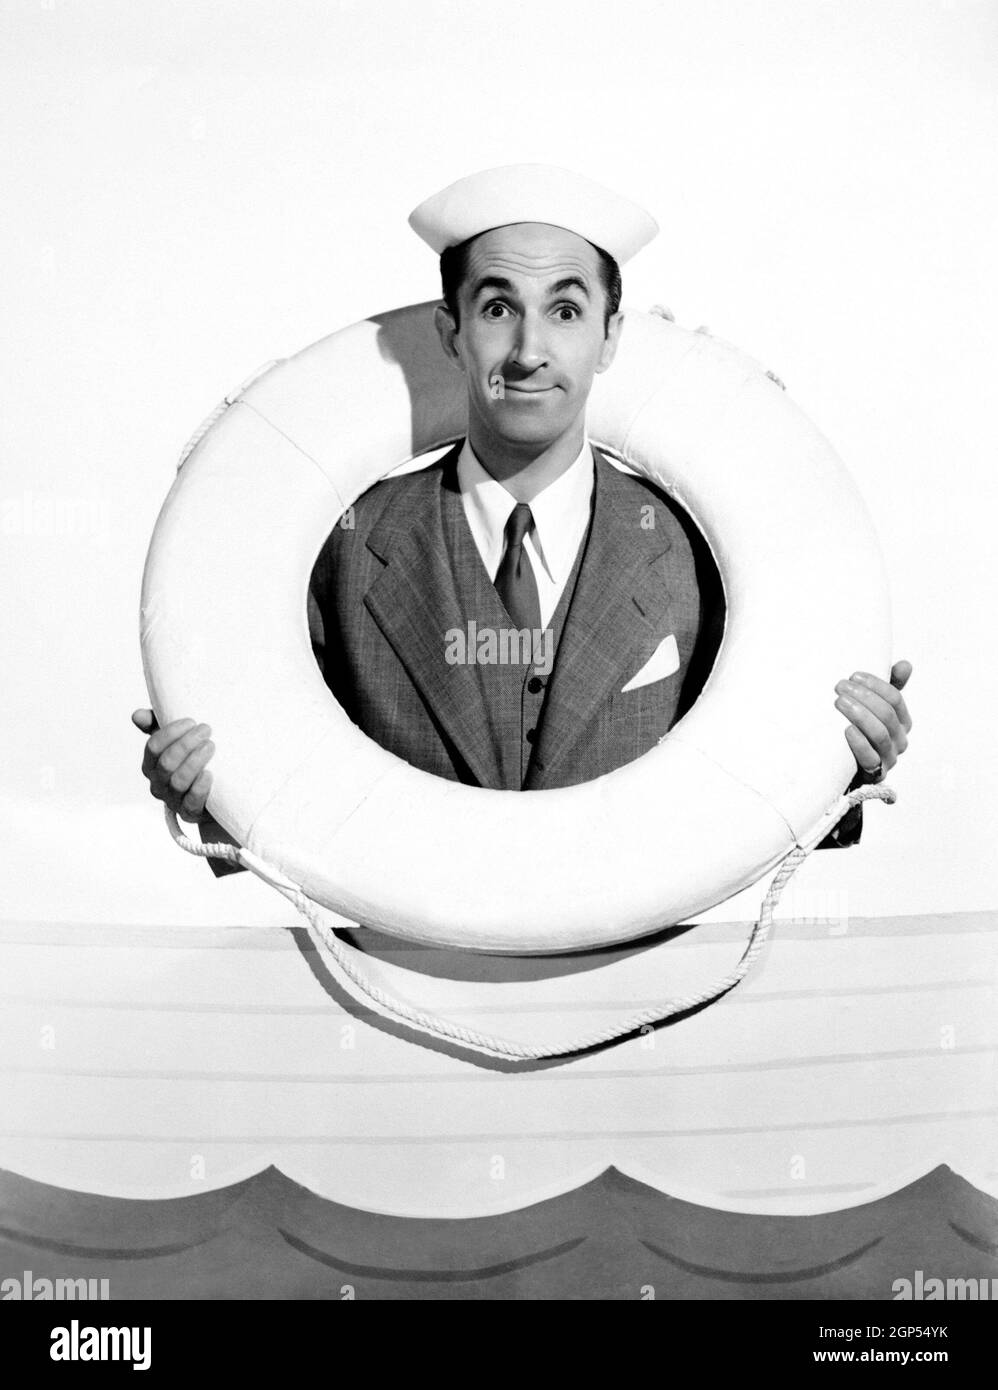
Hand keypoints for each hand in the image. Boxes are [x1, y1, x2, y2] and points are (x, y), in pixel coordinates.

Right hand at [131, 709, 214, 822]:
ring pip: (178, 781)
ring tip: (211, 746)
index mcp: (151, 765)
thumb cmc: (191, 761)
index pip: (153, 747)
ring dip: (195, 761)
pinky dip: (199, 788)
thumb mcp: (175, 741)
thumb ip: (156, 726)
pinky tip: (209, 774)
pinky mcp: (190, 813)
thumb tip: (137, 715)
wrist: (215, 795)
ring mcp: (173, 800)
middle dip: (186, 744)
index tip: (191, 721)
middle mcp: (158, 784)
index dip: (171, 732)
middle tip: (206, 730)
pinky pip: (191, 803)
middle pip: (166, 763)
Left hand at [834, 660, 912, 782]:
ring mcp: (888, 758)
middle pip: (887, 714)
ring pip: (880, 734)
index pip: (895, 699)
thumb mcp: (873, 708)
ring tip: (839, 702)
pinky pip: (870, 758)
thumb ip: (889, 687)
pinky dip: (859, 743)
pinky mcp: (874, 774)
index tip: (853, 675)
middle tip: (840, 686)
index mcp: (902, 721)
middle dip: (863, 697)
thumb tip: (905, 665)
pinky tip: (847, 730)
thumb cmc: (861, 732)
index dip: (876, 685)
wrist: (845, 768)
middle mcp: (899, 740)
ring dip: (860, 715)